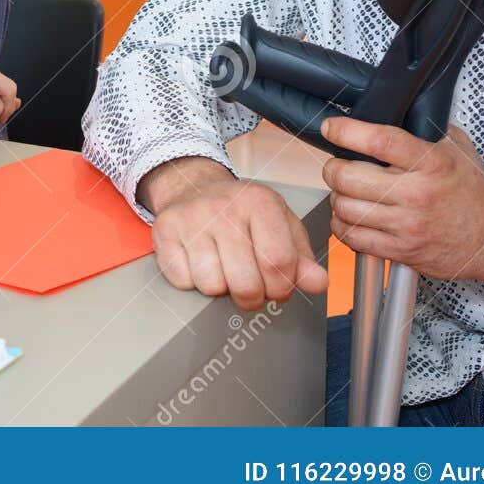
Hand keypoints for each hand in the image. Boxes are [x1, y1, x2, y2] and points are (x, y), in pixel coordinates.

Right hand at [139, 156, 328, 310]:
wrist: (193, 185)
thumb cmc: (242, 211)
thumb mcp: (281, 225)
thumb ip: (302, 258)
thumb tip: (318, 283)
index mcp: (260, 203)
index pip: (279, 264)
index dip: (281, 288)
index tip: (277, 288)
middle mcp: (224, 207)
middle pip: (245, 283)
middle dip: (251, 297)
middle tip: (249, 285)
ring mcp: (191, 218)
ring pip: (212, 286)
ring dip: (219, 287)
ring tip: (222, 268)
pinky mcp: (164, 231)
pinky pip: (183, 281)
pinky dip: (191, 280)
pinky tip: (198, 261)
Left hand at [322, 118, 483, 283]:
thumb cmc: (474, 193)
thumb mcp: (458, 151)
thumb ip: (425, 130)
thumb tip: (391, 112)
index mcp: (431, 163)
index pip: (379, 140)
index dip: (346, 131)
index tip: (331, 127)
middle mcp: (417, 194)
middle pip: (347, 176)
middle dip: (333, 168)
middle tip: (337, 166)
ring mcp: (407, 225)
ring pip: (344, 208)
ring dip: (338, 198)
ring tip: (348, 193)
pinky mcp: (402, 250)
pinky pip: (352, 238)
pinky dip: (343, 226)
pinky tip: (353, 217)